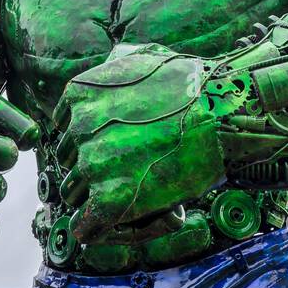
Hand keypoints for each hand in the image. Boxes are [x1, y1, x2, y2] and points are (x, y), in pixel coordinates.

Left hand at [54, 44, 224, 243]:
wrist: (221, 111)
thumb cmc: (192, 83)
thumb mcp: (143, 57)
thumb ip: (118, 62)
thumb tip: (113, 57)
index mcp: (80, 95)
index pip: (65, 128)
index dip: (86, 141)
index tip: (106, 147)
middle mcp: (80, 129)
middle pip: (69, 162)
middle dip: (89, 169)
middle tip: (118, 176)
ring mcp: (93, 165)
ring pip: (74, 194)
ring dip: (91, 199)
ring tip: (119, 200)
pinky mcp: (111, 199)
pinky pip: (85, 226)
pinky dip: (90, 230)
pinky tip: (99, 230)